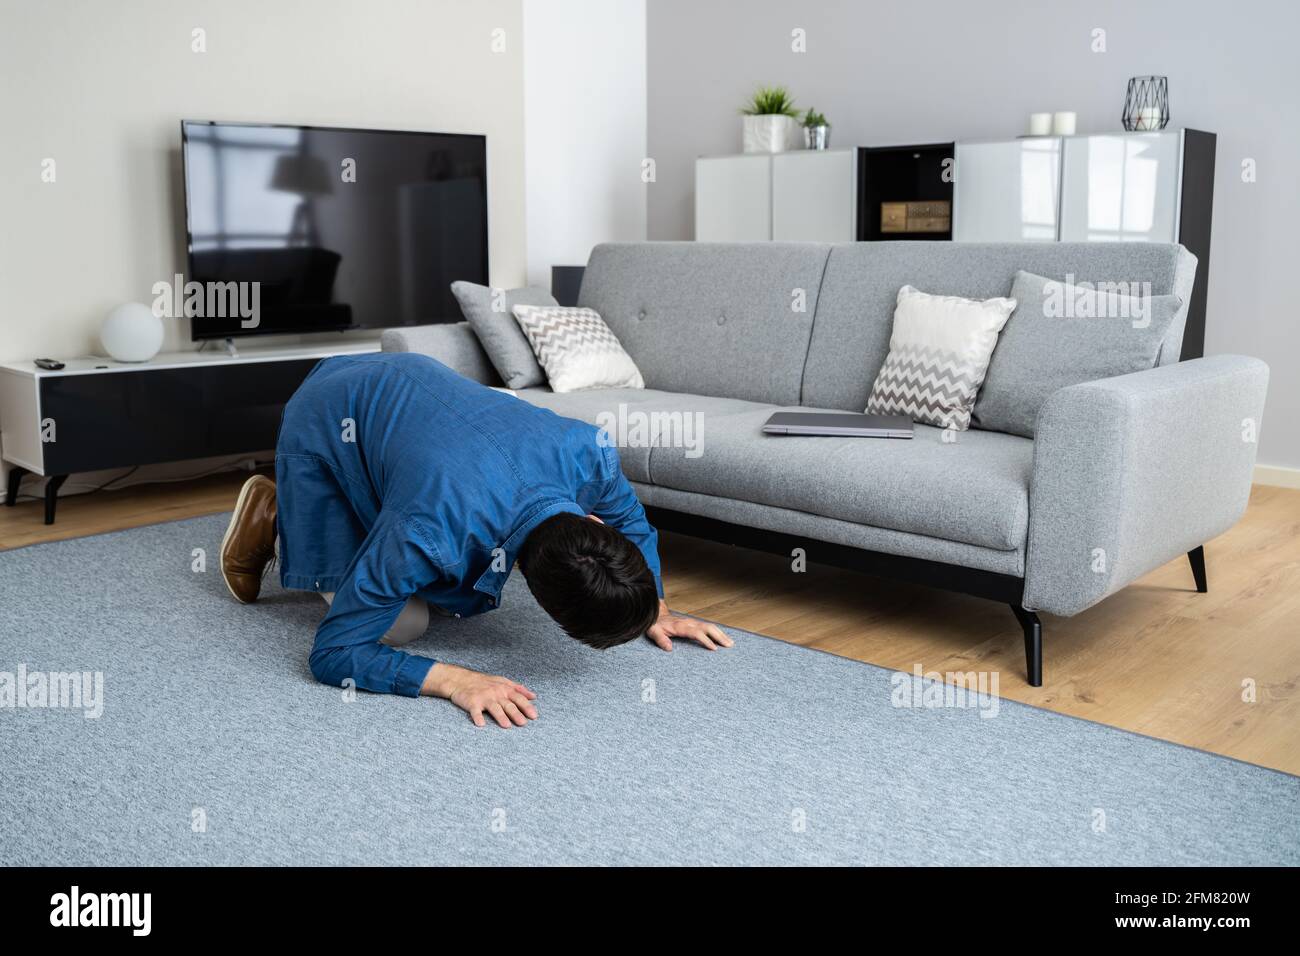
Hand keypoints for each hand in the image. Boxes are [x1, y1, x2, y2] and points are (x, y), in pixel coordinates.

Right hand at [422, 662, 537, 727]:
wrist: (461, 680)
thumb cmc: (484, 682)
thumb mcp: (503, 681)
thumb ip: (518, 689)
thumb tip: (534, 696)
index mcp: (504, 688)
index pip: (518, 698)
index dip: (527, 707)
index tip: (534, 716)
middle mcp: (495, 693)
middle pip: (508, 704)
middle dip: (516, 713)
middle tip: (523, 723)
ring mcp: (484, 697)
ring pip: (494, 708)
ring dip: (500, 716)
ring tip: (506, 725)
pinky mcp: (472, 702)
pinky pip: (475, 711)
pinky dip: (477, 717)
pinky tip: (481, 724)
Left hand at [646, 602, 733, 651]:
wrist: (656, 615)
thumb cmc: (655, 625)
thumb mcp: (653, 632)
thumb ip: (660, 640)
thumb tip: (668, 648)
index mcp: (680, 626)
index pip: (696, 633)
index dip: (706, 640)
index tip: (714, 648)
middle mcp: (689, 623)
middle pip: (707, 628)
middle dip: (719, 636)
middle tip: (729, 645)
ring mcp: (693, 623)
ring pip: (710, 626)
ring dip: (721, 634)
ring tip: (731, 643)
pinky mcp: (694, 624)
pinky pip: (708, 627)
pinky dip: (717, 632)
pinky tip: (724, 638)